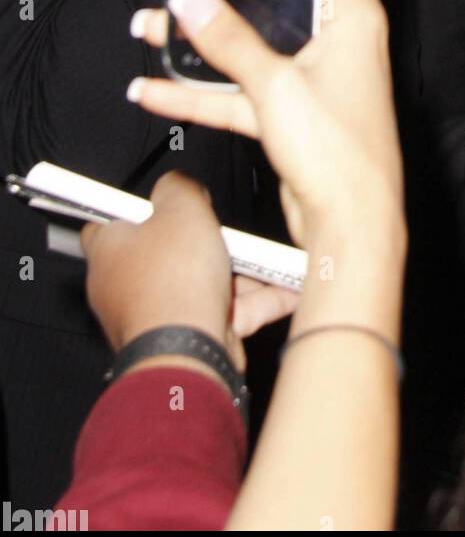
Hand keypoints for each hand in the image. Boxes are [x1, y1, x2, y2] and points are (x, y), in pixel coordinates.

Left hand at [81, 171, 297, 369]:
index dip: (135, 208)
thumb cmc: (172, 286)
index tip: (158, 199)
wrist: (189, 352)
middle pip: (168, 250)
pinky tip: (284, 285)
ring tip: (267, 258)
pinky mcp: (189, 335)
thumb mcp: (181, 209)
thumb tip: (179, 183)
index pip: (107, 223)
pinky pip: (225, 309)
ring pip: (203, 281)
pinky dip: (256, 298)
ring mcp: (159, 313)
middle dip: (205, 240)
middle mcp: (128, 286)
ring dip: (240, 271)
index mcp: (110, 251)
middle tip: (224, 229)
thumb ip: (180, 187)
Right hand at [128, 0, 404, 250]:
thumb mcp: (275, 88)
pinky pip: (238, 91)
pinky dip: (198, 91)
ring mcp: (311, 76)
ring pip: (249, 43)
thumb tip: (189, 0)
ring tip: (147, 22)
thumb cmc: (341, 155)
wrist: (352, 227)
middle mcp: (336, 39)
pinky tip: (151, 89)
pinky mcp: (290, 112)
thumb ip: (228, 42)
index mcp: (351, 16)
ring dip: (199, 38)